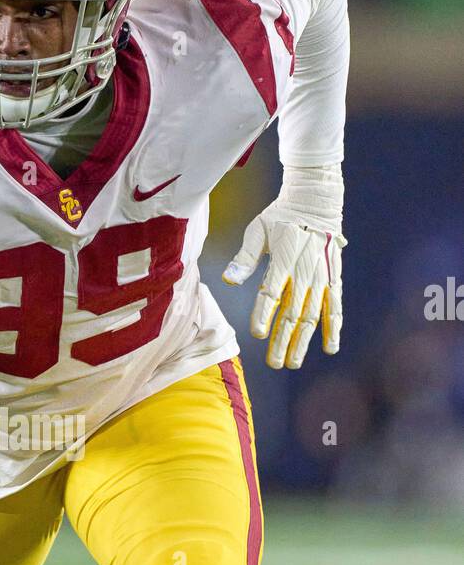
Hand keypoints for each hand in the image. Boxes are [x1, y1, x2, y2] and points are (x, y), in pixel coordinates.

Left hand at [222, 167, 344, 369]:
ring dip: (303, 341)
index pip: (271, 293)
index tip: (257, 334)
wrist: (316, 201)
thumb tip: (229, 278)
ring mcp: (321, 278)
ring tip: (293, 362)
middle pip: (292, 313)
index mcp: (284, 261)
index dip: (264, 314)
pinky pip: (336, 307)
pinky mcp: (334, 279)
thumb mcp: (258, 230)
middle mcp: (304, 273)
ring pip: (312, 316)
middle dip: (283, 340)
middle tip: (274, 363)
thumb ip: (245, 256)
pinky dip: (334, 327)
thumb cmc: (281, 217)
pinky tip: (329, 347)